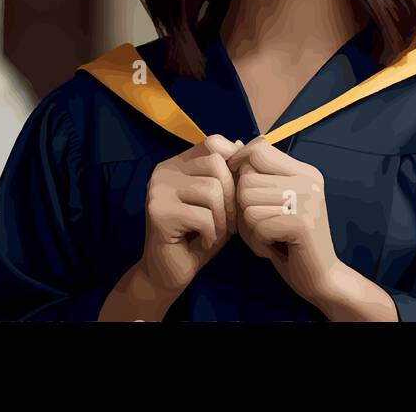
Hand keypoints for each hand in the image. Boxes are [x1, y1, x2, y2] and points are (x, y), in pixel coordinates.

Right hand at [138, 135, 241, 295]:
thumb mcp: (222, 202)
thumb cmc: (200, 236)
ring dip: (223, 219)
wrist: (169, 274)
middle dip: (232, 196)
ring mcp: (157, 190)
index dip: (234, 164)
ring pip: (212, 190)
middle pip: (216, 164)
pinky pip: (203, 216)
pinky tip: (205, 242)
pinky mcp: (158, 212)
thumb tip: (258, 140)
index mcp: (177, 164)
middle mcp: (164, 171)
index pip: (213, 143)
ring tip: (217, 233)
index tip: (238, 193)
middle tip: (230, 222)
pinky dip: (212, 233)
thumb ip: (234, 174)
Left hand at [227, 138, 341, 305]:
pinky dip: (258, 241)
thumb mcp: (274, 203)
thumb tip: (235, 146)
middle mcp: (308, 180)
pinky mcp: (301, 223)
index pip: (259, 149)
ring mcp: (307, 199)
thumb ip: (257, 178)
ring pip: (247, 201)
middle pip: (247, 178)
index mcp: (304, 171)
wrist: (322, 278)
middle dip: (243, 205)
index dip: (239, 165)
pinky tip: (274, 246)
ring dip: (250, 225)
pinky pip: (256, 224)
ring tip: (268, 236)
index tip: (236, 186)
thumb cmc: (290, 242)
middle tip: (260, 225)